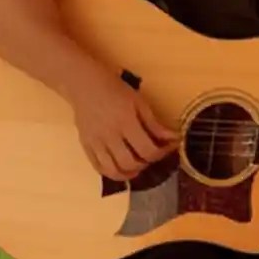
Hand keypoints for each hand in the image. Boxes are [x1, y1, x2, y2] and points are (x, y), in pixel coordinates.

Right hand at [72, 64, 179, 180]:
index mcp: (125, 122)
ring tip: (136, 166)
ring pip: (112, 171)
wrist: (85, 85)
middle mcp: (109, 136)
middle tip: (150, 156)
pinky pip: (98, 168)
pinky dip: (111, 172)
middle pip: (130, 163)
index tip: (168, 148)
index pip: (146, 149)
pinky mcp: (85, 146)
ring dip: (128, 174)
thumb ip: (154, 124)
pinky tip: (120, 166)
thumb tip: (173, 138)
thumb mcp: (139, 102)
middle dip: (145, 164)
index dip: (161, 153)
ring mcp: (95, 143)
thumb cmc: (115, 90)